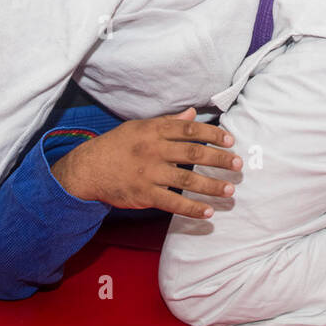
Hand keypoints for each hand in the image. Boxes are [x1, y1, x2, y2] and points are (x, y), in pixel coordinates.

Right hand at [51, 108, 241, 217]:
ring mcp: (149, 173)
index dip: (213, 134)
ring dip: (211, 186)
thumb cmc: (116, 146)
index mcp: (154, 130)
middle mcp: (153, 150)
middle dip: (219, 160)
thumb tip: (193, 113)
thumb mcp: (139, 127)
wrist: (88, 169)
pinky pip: (173, 203)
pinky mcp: (144, 195)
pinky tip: (208, 212)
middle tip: (238, 166)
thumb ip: (168, 122)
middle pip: (194, 154)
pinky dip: (192, 208)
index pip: (190, 130)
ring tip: (229, 191)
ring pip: (187, 180)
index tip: (230, 141)